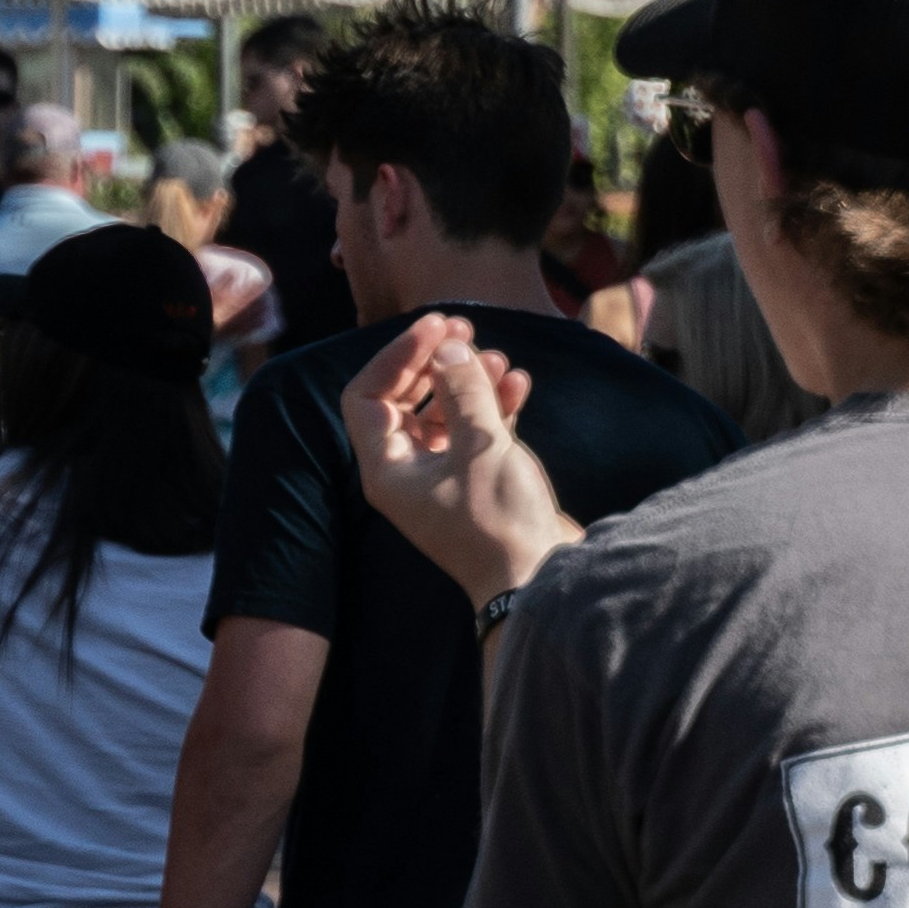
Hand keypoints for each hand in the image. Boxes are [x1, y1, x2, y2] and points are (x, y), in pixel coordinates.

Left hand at [346, 315, 578, 604]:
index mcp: (386, 468)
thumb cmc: (501, 523)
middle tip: (466, 327)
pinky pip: (476, 431)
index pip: (368, 395)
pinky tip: (518, 383)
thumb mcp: (480, 448)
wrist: (540, 581)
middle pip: (405, 398)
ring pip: (445, 412)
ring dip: (469, 380)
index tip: (436, 326)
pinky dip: (494, 405)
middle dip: (433, 361)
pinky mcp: (478, 481)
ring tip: (499, 358)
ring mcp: (443, 477)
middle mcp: (406, 471)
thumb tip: (449, 346)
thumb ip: (462, 392)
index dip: (397, 355)